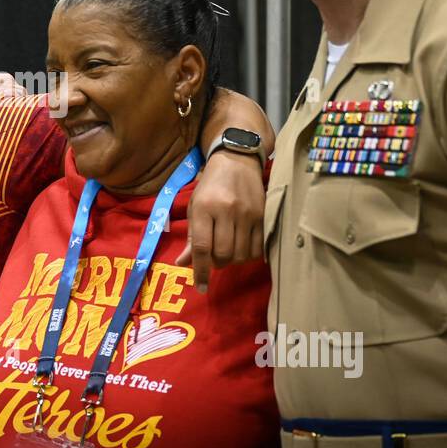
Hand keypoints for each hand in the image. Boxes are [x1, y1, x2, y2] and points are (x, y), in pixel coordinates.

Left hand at [177, 150, 264, 291]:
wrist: (237, 160)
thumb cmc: (210, 185)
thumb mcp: (195, 207)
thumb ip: (192, 237)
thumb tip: (183, 264)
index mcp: (204, 208)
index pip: (202, 248)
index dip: (200, 271)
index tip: (200, 287)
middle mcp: (226, 211)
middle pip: (223, 254)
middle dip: (216, 264)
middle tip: (213, 259)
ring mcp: (248, 213)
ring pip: (241, 254)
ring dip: (232, 261)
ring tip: (227, 251)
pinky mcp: (263, 215)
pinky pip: (258, 248)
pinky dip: (249, 255)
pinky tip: (242, 247)